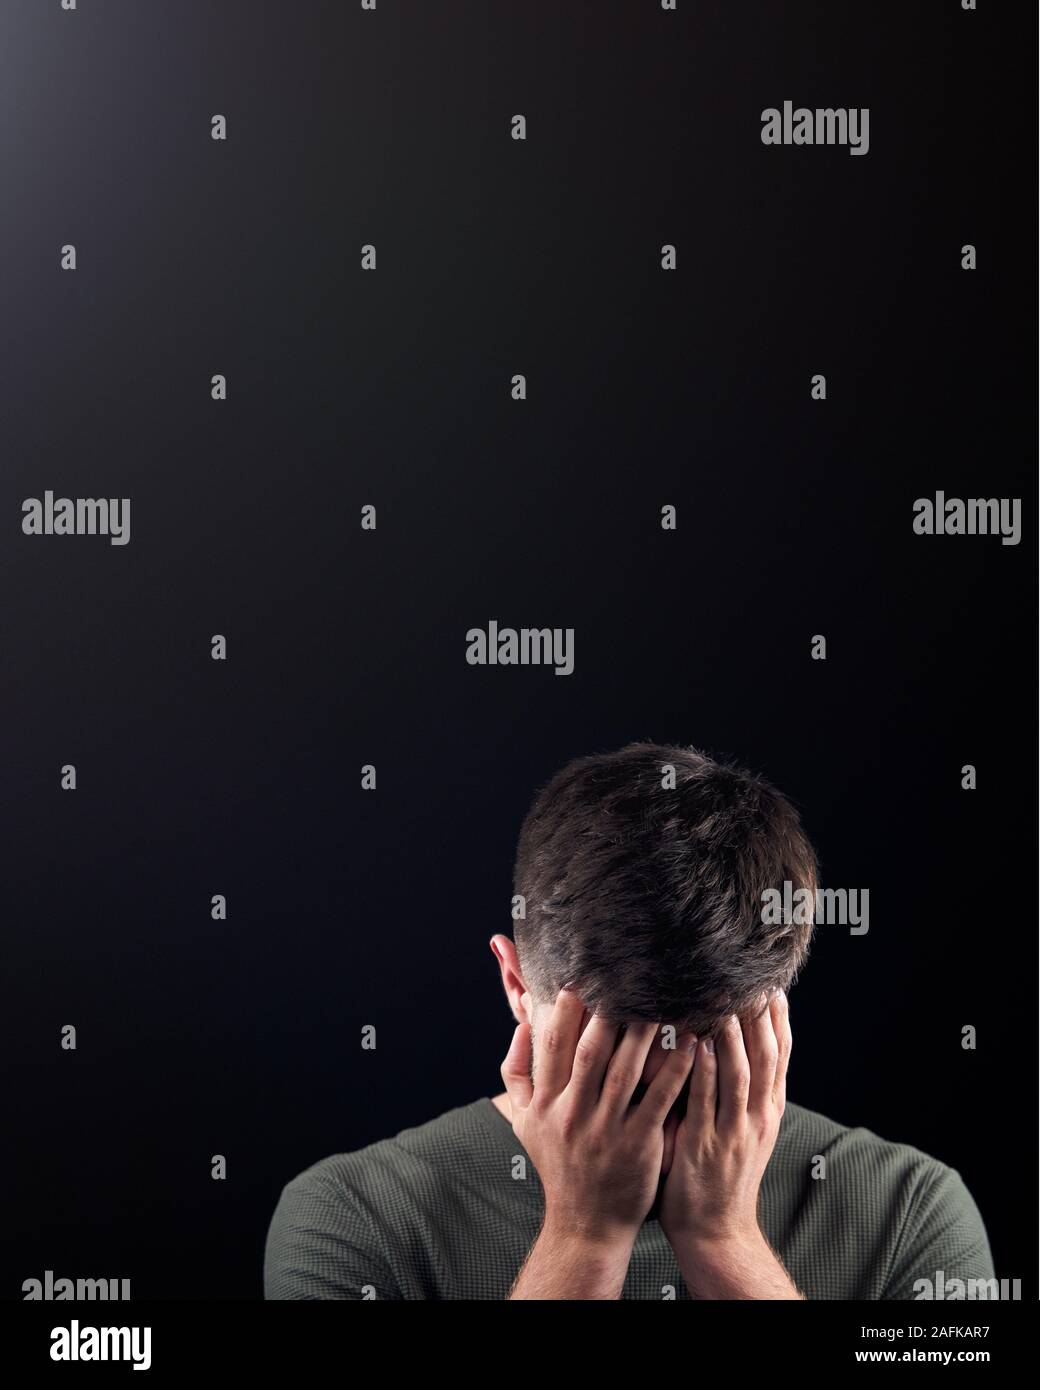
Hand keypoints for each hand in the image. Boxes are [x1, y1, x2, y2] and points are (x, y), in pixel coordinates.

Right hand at [502, 988, 695, 1296]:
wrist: (585, 1225)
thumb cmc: (558, 1166)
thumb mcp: (524, 1122)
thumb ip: (516, 1072)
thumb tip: (522, 1024)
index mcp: (546, 1103)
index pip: (554, 1045)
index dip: (567, 1009)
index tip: (581, 978)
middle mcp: (573, 1113)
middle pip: (590, 1051)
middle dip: (608, 1012)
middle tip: (628, 978)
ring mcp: (606, 1130)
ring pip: (626, 1070)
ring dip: (645, 1032)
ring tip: (663, 1000)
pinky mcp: (638, 1144)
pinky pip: (659, 1099)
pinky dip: (675, 1069)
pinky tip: (691, 1043)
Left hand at [658, 991, 802, 1297]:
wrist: (715, 1229)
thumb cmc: (721, 1172)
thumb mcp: (743, 1126)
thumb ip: (740, 1086)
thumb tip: (731, 1036)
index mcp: (768, 1110)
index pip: (780, 1055)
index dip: (778, 1020)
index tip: (772, 985)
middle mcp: (757, 1117)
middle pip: (766, 1057)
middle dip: (759, 1017)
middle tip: (751, 980)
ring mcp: (733, 1131)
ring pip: (739, 1074)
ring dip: (732, 1036)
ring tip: (725, 1000)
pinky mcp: (705, 1145)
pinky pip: (705, 1101)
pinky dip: (702, 1070)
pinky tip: (695, 1044)